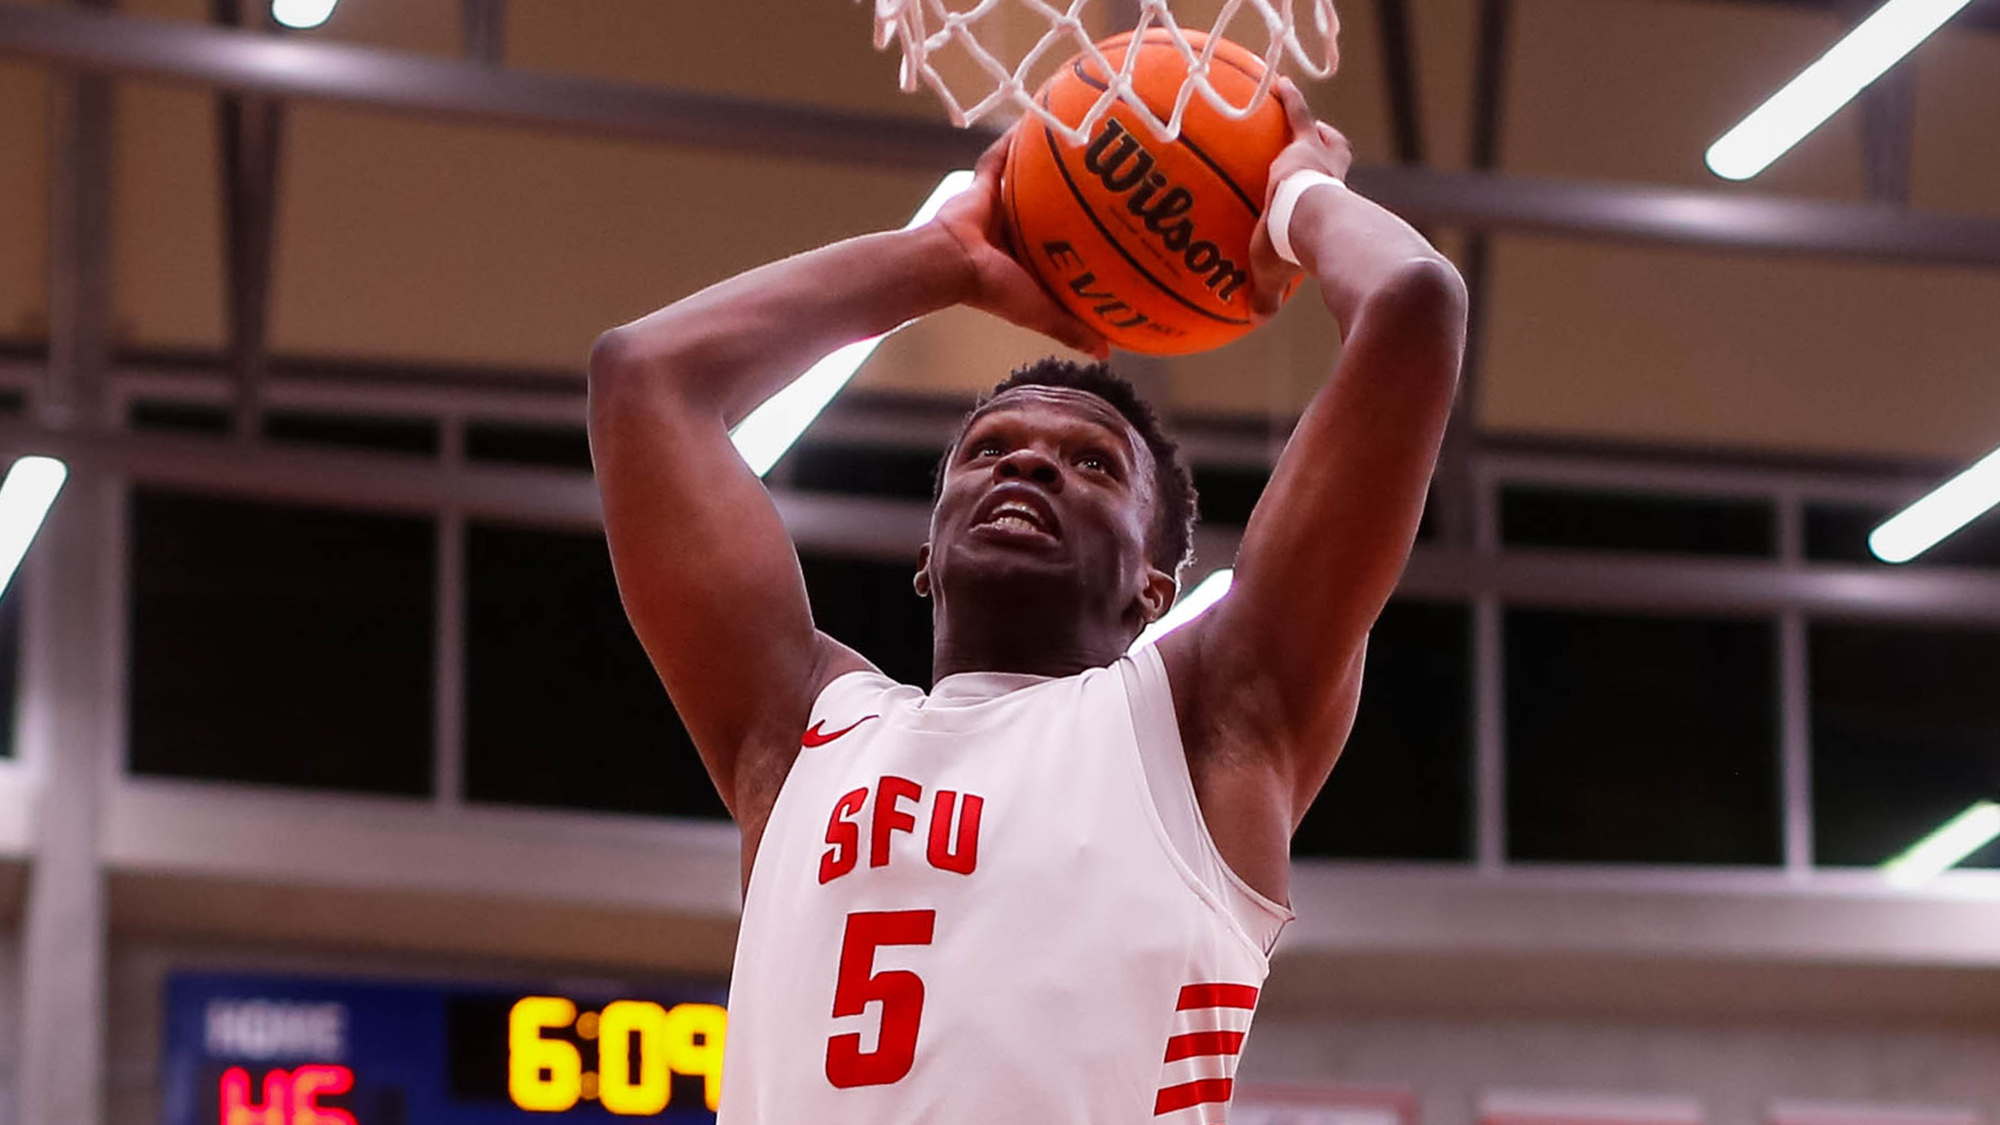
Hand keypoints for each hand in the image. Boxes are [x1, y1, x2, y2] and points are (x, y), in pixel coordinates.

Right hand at [931, 131, 1110, 358]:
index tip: (1111, 230)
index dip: (1079, 240)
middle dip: (1068, 198)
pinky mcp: (980, 186)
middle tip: (1103, 179)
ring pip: (1026, 181)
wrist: (949, 265)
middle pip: (1046, 210)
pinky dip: (1013, 140)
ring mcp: (996, 207)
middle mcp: (1013, 232)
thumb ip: (1071, 329)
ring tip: (1075, 140)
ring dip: (1044, 163)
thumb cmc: (992, 291)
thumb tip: (1107, 354)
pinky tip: (1036, 118)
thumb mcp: (1041, 312)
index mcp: (1026, 261)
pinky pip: (999, 157)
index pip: (1059, 249)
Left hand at [1247, 79, 1353, 315]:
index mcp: (1327, 209)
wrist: (1316, 226)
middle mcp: (1332, 181)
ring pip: (1325, 135)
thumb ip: (1265, 294)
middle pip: (1337, 156)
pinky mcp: (1304, 143)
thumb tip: (1253, 320)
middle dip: (1331, 147)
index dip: (1325, 189)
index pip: (1329, 197)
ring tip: (1291, 97)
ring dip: (1309, 119)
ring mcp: (1320, 161)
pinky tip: (1277, 80)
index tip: (1320, 188)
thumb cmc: (1297, 254)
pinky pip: (1297, 111)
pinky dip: (1289, 97)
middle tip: (1323, 136)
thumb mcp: (1276, 274)